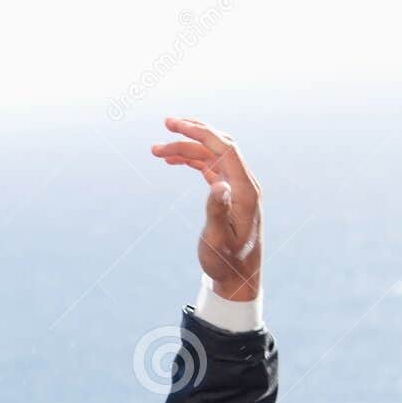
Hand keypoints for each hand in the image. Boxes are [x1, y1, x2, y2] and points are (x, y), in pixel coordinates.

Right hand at [151, 116, 261, 301]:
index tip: (175, 126)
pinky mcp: (228, 194)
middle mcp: (243, 184)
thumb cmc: (227, 264)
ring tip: (156, 150)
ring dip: (186, 149)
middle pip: (219, 145)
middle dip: (192, 132)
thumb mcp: (218, 241)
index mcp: (245, 191)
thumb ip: (218, 212)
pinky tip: (172, 160)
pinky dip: (191, 160)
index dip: (201, 132)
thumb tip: (219, 185)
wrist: (238, 279)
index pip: (225, 148)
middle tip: (166, 124)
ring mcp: (236, 188)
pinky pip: (210, 167)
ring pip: (211, 155)